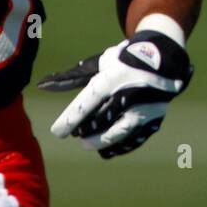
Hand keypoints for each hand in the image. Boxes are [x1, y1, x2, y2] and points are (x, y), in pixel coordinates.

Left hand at [38, 18, 192, 158]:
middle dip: (85, 130)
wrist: (164, 59)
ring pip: (119, 133)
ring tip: (88, 144)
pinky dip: (119, 145)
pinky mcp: (154, 118)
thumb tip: (42, 86)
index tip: (57, 132)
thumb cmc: (124, 60)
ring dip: (101, 142)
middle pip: (100, 120)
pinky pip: (134, 138)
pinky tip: (108, 148)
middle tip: (76, 134)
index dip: (69, 120)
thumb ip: (70, 78)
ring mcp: (144, 107)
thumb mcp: (98, 64)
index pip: (86, 104)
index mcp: (112, 77)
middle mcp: (129, 92)